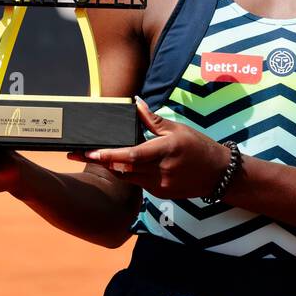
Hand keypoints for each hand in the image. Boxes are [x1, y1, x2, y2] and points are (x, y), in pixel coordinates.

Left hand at [77, 97, 229, 199]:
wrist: (218, 174)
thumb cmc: (198, 147)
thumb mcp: (177, 129)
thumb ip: (152, 119)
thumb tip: (135, 102)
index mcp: (165, 150)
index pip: (131, 155)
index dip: (108, 155)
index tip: (90, 152)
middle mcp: (161, 170)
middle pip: (122, 169)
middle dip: (100, 161)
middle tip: (77, 153)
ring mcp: (160, 185)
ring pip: (127, 178)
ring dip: (111, 168)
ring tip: (95, 158)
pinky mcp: (160, 193)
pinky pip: (138, 183)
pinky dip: (129, 174)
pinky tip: (123, 166)